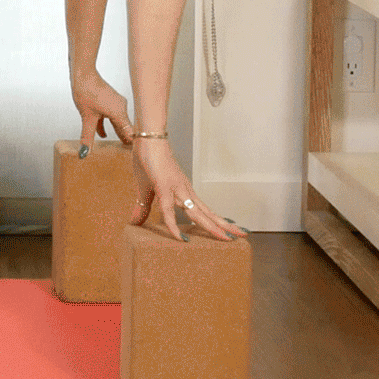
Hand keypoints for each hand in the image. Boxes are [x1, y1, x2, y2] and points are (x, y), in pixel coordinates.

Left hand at [71, 73, 132, 151]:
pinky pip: (111, 116)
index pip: (130, 132)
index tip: (137, 153)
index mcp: (119, 112)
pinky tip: (103, 134)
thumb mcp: (87, 117)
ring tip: (119, 144)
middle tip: (130, 152)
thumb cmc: (86, 90)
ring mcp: (116, 103)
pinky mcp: (109, 100)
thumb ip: (88, 136)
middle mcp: (121, 107)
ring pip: (117, 122)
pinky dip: (108, 125)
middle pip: (125, 127)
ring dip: (117, 132)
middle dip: (126, 139)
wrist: (83, 74)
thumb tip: (85, 152)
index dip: (133, 143)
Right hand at [130, 136, 246, 243]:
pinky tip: (181, 238)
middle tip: (243, 235)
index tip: (228, 230)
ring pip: (198, 213)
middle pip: (208, 213)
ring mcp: (177, 190)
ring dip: (213, 226)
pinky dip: (174, 226)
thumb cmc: (147, 161)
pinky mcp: (164, 188)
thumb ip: (143, 208)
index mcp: (184, 193)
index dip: (214, 221)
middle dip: (225, 225)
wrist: (147, 140)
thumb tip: (134, 223)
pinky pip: (169, 211)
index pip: (203, 210)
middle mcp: (186, 193)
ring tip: (229, 237)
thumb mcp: (144, 190)